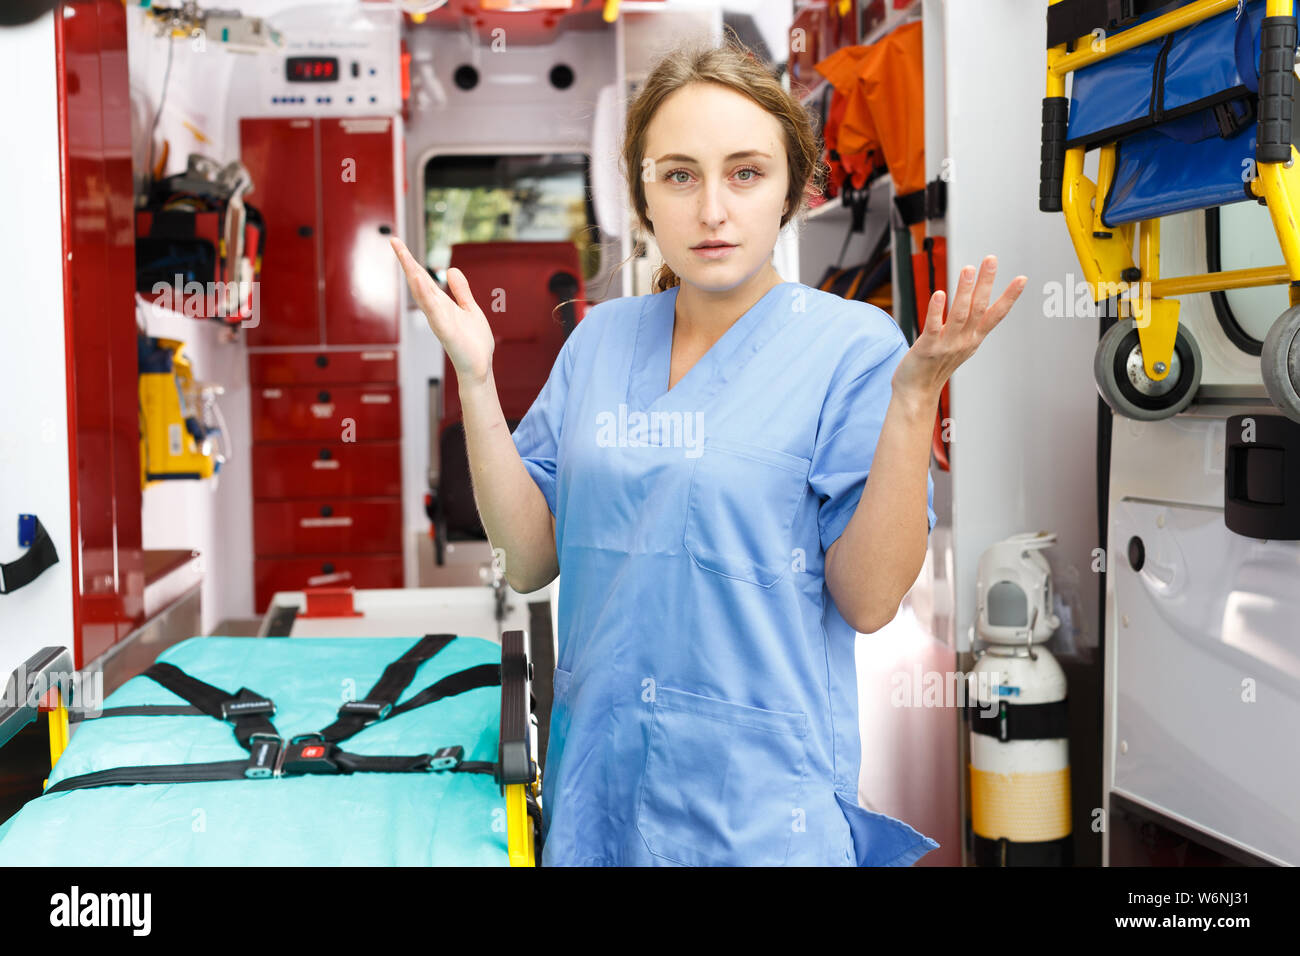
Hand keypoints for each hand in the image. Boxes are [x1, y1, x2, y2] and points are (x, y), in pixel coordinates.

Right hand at [390, 237, 494, 385]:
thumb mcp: (470, 309)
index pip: (424, 278)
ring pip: (422, 294)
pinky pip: (433, 311)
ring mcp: (438, 320)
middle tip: (393, 240)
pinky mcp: (445, 331)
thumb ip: (461, 291)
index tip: (398, 243)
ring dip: (412, 274)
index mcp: (442, 304)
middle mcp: (436, 310)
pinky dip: (425, 296)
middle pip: (418, 281)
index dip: (412, 260)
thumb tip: (451, 270)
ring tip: (404, 254)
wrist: (480, 368)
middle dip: (406, 261)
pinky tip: (419, 281)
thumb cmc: (474, 343)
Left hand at [891, 254, 1026, 403]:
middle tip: (991, 259)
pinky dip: (936, 311)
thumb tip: (979, 302)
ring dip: (964, 291)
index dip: (1009, 297)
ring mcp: (946, 345)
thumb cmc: (935, 366)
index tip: (1022, 279)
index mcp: (973, 339)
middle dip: (986, 283)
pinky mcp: (926, 349)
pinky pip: (932, 327)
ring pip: (959, 315)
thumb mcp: (960, 344)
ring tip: (968, 269)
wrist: (916, 392)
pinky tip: (938, 294)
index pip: (996, 315)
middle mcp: (964, 341)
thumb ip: (969, 325)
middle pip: (978, 308)